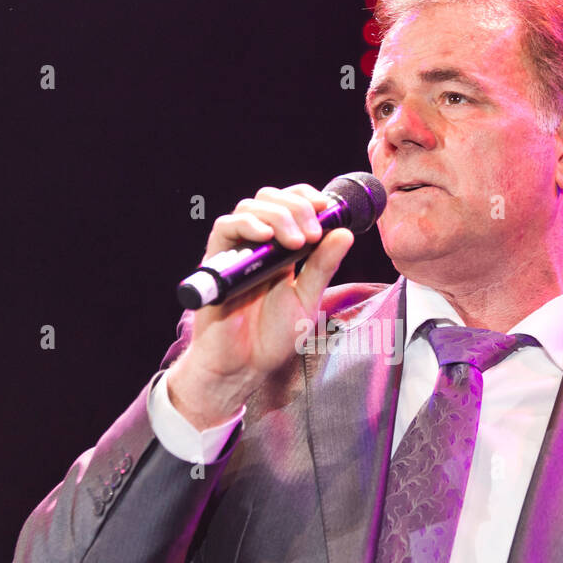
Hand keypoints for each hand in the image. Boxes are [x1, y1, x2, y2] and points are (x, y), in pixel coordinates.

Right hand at [166, 184, 354, 428]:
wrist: (245, 365)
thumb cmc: (273, 336)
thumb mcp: (307, 299)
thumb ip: (322, 267)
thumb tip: (345, 232)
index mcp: (283, 248)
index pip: (291, 204)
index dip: (306, 196)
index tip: (326, 206)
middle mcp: (258, 244)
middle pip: (271, 198)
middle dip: (297, 207)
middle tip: (312, 234)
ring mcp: (237, 250)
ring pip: (251, 207)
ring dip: (278, 215)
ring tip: (297, 242)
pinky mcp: (217, 261)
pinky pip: (225, 227)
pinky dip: (246, 224)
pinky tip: (264, 236)